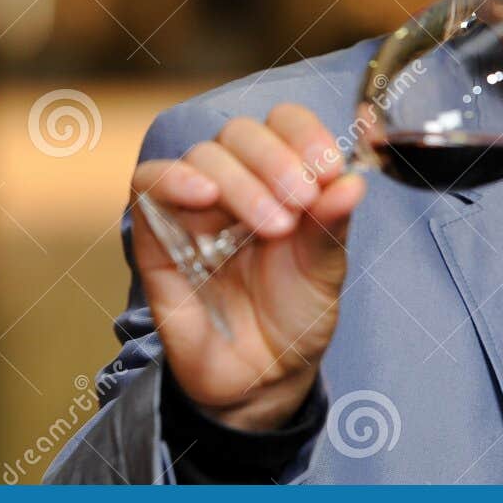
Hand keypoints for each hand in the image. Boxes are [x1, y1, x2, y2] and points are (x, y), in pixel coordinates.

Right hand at [129, 103, 367, 431]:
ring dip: (242, 182)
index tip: (328, 167)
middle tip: (300, 201)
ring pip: (204, 156)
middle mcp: (237, 181)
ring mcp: (194, 204)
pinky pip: (149, 181)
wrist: (260, 379)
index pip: (284, 122)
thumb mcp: (325, 271)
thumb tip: (354, 181)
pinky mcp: (156, 231)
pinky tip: (206, 197)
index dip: (304, 133)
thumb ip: (332, 224)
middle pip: (241, 133)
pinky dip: (174, 178)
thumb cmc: (294, 316)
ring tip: (273, 226)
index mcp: (282, 176)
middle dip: (275, 160)